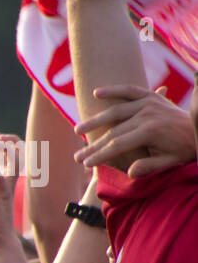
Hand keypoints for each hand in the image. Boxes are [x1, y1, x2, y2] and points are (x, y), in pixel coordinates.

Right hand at [74, 84, 197, 176]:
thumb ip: (149, 167)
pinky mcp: (151, 96)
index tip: (86, 164)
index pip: (118, 145)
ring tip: (78, 131)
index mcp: (151, 131)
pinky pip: (130, 90)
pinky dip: (114, 90)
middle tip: (77, 157)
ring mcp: (149, 103)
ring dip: (95, 121)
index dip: (100, 155)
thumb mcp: (170, 162)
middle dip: (93, 145)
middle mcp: (148, 114)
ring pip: (115, 111)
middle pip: (113, 131)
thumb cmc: (184, 149)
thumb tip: (129, 172)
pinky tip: (97, 93)